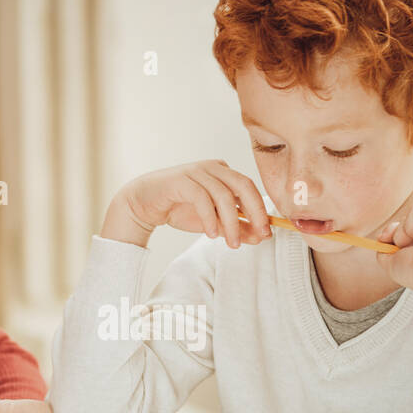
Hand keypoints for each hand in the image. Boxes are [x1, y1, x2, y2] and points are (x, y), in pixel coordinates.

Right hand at [101, 160, 271, 248]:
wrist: (144, 203)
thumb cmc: (179, 208)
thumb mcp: (213, 223)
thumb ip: (235, 228)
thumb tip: (260, 237)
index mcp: (224, 174)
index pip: (250, 188)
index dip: (262, 210)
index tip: (267, 233)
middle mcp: (214, 168)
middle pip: (243, 185)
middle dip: (255, 212)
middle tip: (260, 235)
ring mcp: (197, 172)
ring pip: (224, 195)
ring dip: (231, 222)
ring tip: (232, 243)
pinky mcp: (182, 180)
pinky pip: (202, 199)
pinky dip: (210, 218)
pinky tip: (211, 234)